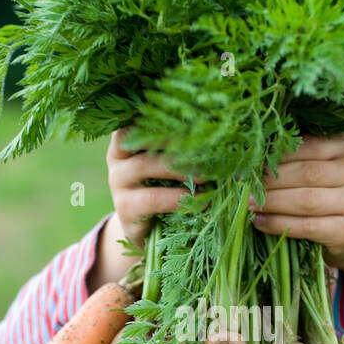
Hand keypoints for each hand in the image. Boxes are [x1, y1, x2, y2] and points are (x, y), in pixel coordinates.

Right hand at [89, 128, 195, 291]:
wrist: (151, 230)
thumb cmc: (167, 187)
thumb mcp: (174, 163)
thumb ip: (187, 146)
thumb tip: (226, 131)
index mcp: (130, 136)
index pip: (143, 115)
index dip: (166, 113)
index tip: (196, 112)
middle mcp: (119, 155)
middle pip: (143, 136)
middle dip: (178, 139)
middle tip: (210, 143)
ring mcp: (117, 182)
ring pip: (145, 165)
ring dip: (180, 168)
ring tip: (209, 175)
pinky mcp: (125, 208)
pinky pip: (151, 198)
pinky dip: (177, 198)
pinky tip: (199, 199)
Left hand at [251, 136, 343, 311]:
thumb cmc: (334, 198)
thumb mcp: (325, 172)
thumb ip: (298, 162)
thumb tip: (249, 160)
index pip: (304, 147)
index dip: (273, 156)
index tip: (246, 164)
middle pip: (304, 173)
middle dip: (269, 181)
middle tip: (242, 187)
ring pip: (305, 200)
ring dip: (271, 203)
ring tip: (247, 205)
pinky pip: (308, 226)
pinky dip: (279, 224)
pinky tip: (260, 223)